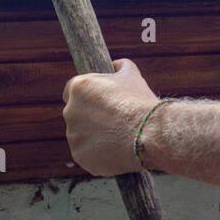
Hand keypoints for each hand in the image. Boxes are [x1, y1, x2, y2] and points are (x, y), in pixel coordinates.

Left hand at [62, 58, 158, 176]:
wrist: (149, 133)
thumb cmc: (140, 102)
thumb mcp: (132, 75)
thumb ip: (120, 66)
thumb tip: (115, 64)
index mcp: (79, 87)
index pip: (71, 90)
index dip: (87, 97)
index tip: (100, 103)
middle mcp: (70, 110)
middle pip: (76, 114)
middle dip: (91, 118)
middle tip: (113, 122)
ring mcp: (73, 135)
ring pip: (81, 136)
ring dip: (95, 136)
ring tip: (118, 137)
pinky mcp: (79, 155)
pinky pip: (86, 154)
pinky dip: (98, 154)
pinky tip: (116, 151)